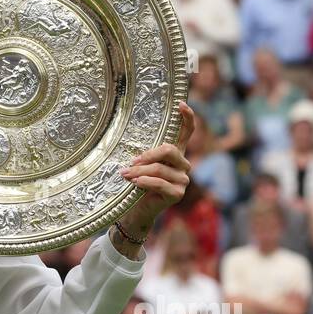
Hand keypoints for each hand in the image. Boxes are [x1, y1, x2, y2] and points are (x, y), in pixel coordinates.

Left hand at [115, 102, 195, 238]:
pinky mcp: (178, 193)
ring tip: (125, 174)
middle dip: (148, 154)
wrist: (137, 209)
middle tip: (131, 161)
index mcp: (175, 154)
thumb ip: (143, 154)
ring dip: (139, 171)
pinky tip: (135, 182)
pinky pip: (160, 183)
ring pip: (160, 168)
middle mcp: (182, 165)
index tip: (181, 104)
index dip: (187, 118)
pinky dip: (145, 182)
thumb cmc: (137, 183)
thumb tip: (133, 148)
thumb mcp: (140, 165)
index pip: (186, 133)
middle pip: (169, 150)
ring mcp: (182, 180)